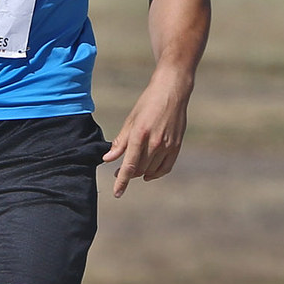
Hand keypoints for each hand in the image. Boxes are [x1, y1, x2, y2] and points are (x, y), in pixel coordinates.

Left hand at [103, 73, 190, 196]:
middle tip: (119, 172)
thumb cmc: (148, 103)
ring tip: (133, 169)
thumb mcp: (131, 120)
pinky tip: (148, 173)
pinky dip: (156, 173)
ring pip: (151, 170)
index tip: (117, 193)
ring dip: (140, 173)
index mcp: (139, 135)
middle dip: (128, 175)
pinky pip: (165, 167)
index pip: (129, 165)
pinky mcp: (176, 146)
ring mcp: (167, 146)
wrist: (172, 91)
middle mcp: (155, 143)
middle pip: (139, 169)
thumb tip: (108, 159)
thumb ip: (120, 142)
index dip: (122, 181)